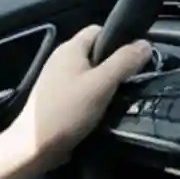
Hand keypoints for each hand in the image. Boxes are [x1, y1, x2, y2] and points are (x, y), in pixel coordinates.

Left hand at [2, 25, 151, 171]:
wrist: (34, 148)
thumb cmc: (67, 111)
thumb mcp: (102, 84)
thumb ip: (125, 61)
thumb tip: (146, 44)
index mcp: (70, 48)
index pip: (100, 30)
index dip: (119, 40)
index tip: (134, 60)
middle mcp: (61, 59)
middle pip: (96, 53)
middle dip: (114, 66)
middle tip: (128, 83)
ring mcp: (56, 80)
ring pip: (90, 74)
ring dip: (104, 85)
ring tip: (116, 100)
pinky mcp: (55, 99)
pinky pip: (81, 91)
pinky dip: (93, 99)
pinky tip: (100, 113)